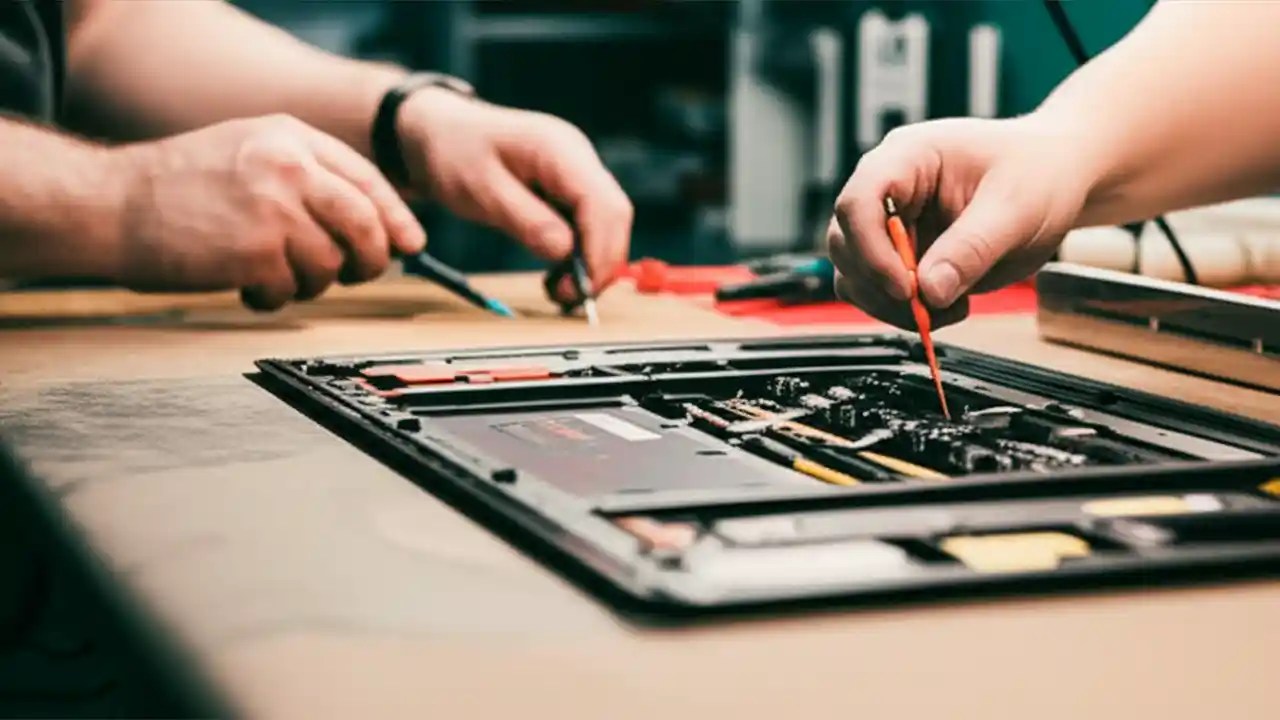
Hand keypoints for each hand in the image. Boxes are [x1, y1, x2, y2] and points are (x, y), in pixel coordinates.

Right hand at [111, 114, 425, 309]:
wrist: (111, 204)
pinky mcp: (257, 251)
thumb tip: (372, 221)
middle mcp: (289, 167)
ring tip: (273, 272)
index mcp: (290, 138)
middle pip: (366, 225)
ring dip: (309, 282)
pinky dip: (273, 296)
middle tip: (357, 273)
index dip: (396, 218)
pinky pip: (292, 290)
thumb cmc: (178, 186)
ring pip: (331, 265)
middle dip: (371, 259)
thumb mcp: (250, 151)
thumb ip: (308, 176)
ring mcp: (274, 209)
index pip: (368, 180)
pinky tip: (245, 283)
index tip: (410, 243)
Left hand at [396, 88, 632, 296]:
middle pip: (615, 216)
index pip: (604, 205)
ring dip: (592, 262)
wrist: (440, 132)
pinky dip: (581, 253)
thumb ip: (524, 220)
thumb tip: (564, 251)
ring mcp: (578, 170)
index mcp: (558, 149)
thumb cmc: (454, 154)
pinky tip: (558, 273)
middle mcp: (578, 156)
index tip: (579, 289)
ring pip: (607, 223)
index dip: (599, 252)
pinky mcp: (570, 187)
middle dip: (600, 263)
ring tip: (559, 290)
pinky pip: (590, 224)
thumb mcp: (480, 191)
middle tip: (569, 299)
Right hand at [828, 117, 1089, 328]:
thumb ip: (972, 248)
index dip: (871, 250)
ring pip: (854, 273)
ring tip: (948, 307)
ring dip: (890, 304)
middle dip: (882, 284)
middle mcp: (888, 189)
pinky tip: (945, 305)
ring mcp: (890, 223)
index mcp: (907, 158)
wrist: (1057, 176)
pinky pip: (877, 290)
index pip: (857, 202)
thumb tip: (930, 291)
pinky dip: (902, 310)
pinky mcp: (900, 255)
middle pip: (846, 242)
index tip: (907, 288)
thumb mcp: (1016, 207)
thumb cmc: (1038, 171)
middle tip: (931, 306)